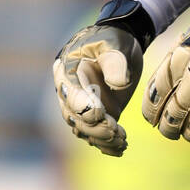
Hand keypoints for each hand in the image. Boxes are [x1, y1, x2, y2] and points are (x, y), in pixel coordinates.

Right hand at [52, 0, 153, 155]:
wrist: (120, 46)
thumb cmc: (114, 41)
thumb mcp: (115, 44)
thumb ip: (115, 61)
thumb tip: (118, 84)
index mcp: (67, 71)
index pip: (70, 93)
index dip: (83, 105)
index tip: (100, 112)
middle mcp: (70, 92)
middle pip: (75, 116)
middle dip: (94, 126)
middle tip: (115, 130)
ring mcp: (82, 107)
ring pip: (84, 129)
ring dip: (102, 138)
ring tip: (122, 140)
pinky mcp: (96, 117)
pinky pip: (95, 135)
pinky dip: (106, 145)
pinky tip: (121, 149)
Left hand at [142, 0, 189, 143]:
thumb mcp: (186, 40)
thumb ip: (172, 64)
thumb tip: (159, 90)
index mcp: (179, 61)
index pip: (156, 94)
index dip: (151, 111)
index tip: (151, 118)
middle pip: (174, 114)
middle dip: (168, 127)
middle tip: (168, 130)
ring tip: (188, 134)